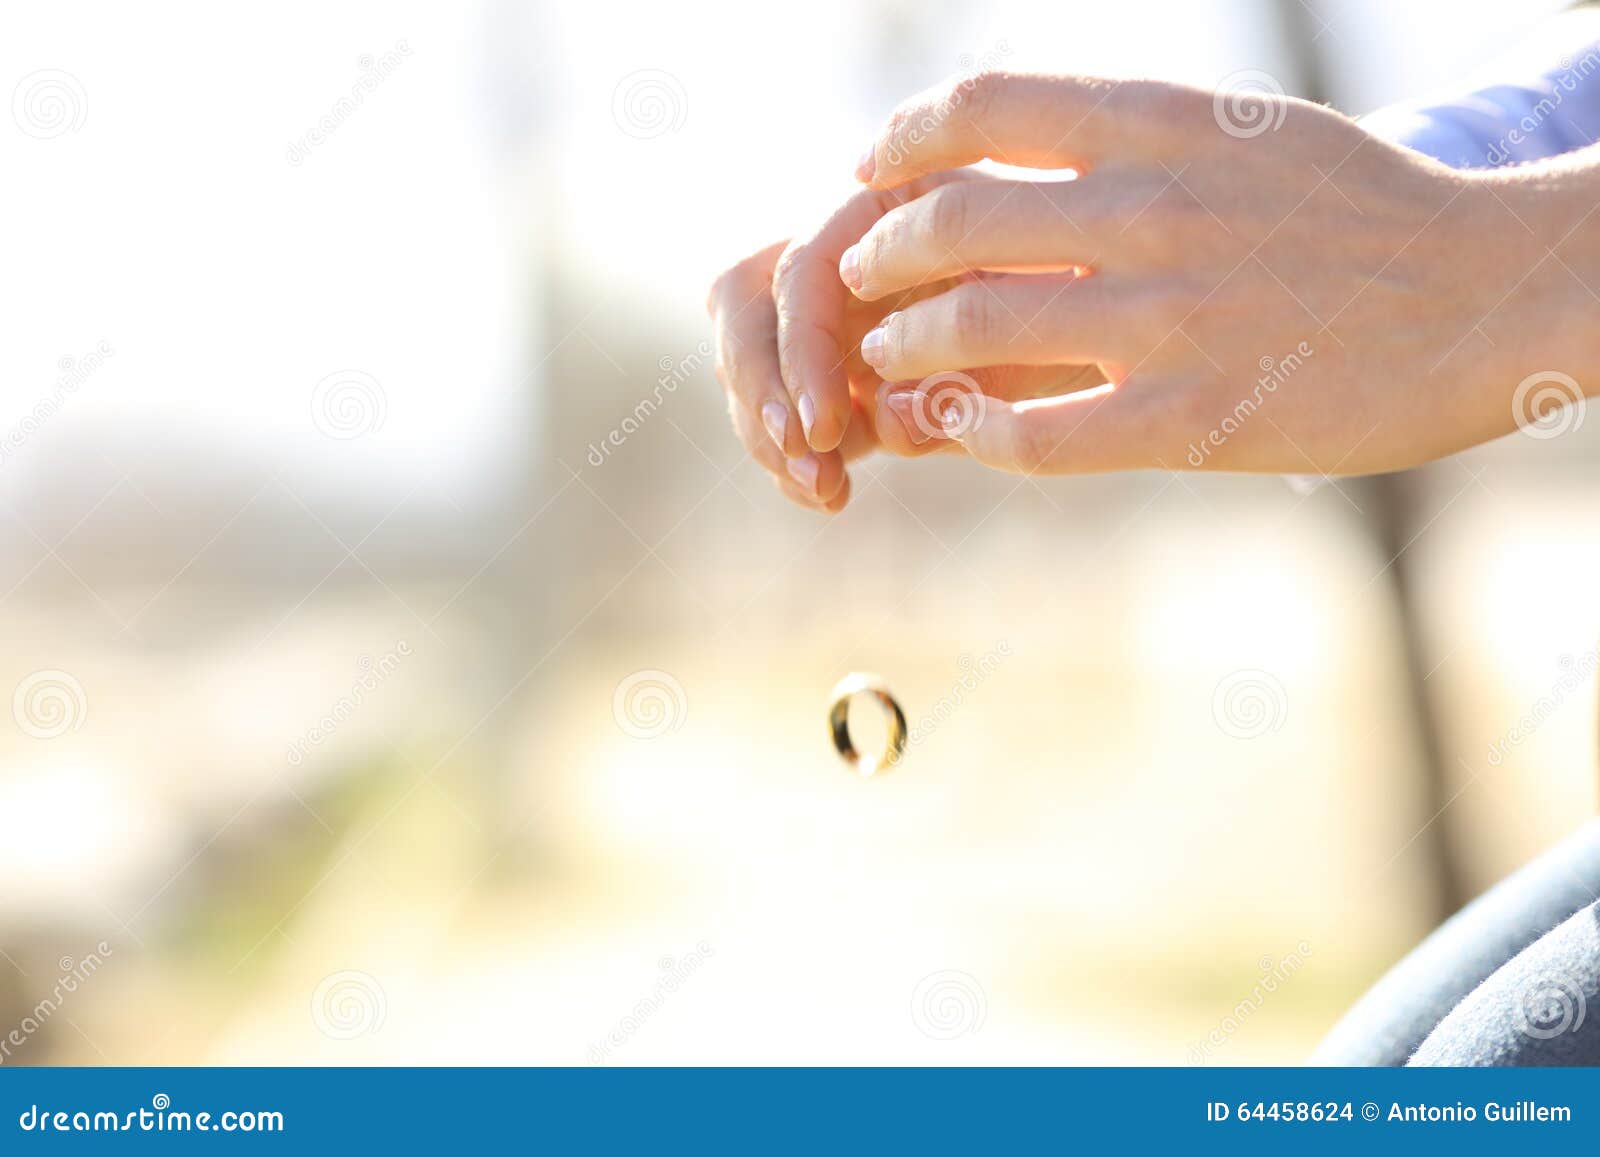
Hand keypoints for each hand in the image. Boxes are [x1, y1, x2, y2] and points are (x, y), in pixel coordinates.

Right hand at [706, 174, 1103, 510]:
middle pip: (747, 307)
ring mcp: (836, 306)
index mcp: (897, 203)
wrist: (1142, 324)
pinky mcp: (839, 370)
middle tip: (810, 464)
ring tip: (825, 491)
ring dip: (769, 431)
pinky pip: (789, 408)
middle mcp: (849, 244)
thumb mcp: (1053, 322)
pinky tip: (833, 496)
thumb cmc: (1106, 299)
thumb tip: (888, 416)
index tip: (827, 428)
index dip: (800, 352)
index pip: (801, 271)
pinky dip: (800, 454)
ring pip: (751, 358)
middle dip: (764, 391)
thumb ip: (974, 355)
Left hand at [845, 72, 1598, 474]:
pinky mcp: (1191, 420)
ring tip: (888, 359)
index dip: (904, 138)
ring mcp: (1170, 319)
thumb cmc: (1362, 213)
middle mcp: (1156, 210)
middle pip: (952, 218)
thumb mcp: (1247, 132)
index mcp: (1169, 126)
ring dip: (905, 346)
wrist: (1484, 300)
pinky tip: (961, 430)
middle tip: (858, 280)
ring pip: (974, 325)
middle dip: (879, 255)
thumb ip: (1137, 135)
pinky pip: (1037, 435)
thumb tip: (1022, 142)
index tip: (872, 169)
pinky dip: (975, 433)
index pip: (986, 106)